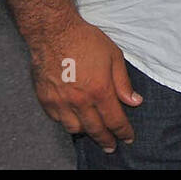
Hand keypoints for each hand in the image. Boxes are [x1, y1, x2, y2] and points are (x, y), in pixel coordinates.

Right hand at [28, 17, 141, 151]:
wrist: (54, 33)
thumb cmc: (86, 41)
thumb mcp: (114, 56)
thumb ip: (123, 82)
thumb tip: (134, 101)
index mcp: (100, 90)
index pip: (115, 120)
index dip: (123, 132)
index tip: (128, 138)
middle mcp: (80, 101)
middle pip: (95, 129)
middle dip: (106, 140)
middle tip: (111, 147)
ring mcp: (61, 102)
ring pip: (75, 128)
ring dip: (86, 132)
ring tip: (93, 132)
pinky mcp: (45, 100)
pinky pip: (58, 120)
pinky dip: (67, 122)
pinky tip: (74, 119)